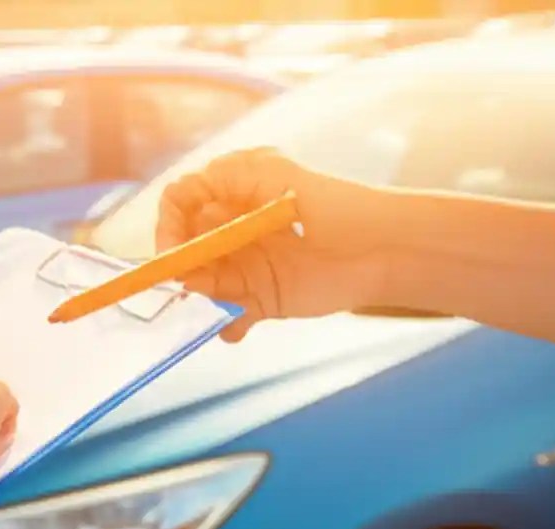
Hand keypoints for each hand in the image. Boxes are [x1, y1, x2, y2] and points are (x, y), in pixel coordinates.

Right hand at [157, 148, 388, 340]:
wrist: (386, 251)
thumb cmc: (339, 206)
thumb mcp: (278, 175)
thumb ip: (227, 177)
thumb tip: (178, 196)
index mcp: (234, 192)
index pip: (180, 203)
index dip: (168, 225)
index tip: (173, 251)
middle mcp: (232, 228)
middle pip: (183, 247)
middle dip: (181, 267)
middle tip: (193, 285)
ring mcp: (244, 265)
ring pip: (200, 285)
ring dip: (200, 300)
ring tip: (219, 307)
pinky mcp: (260, 299)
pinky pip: (227, 315)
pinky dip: (225, 325)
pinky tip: (236, 328)